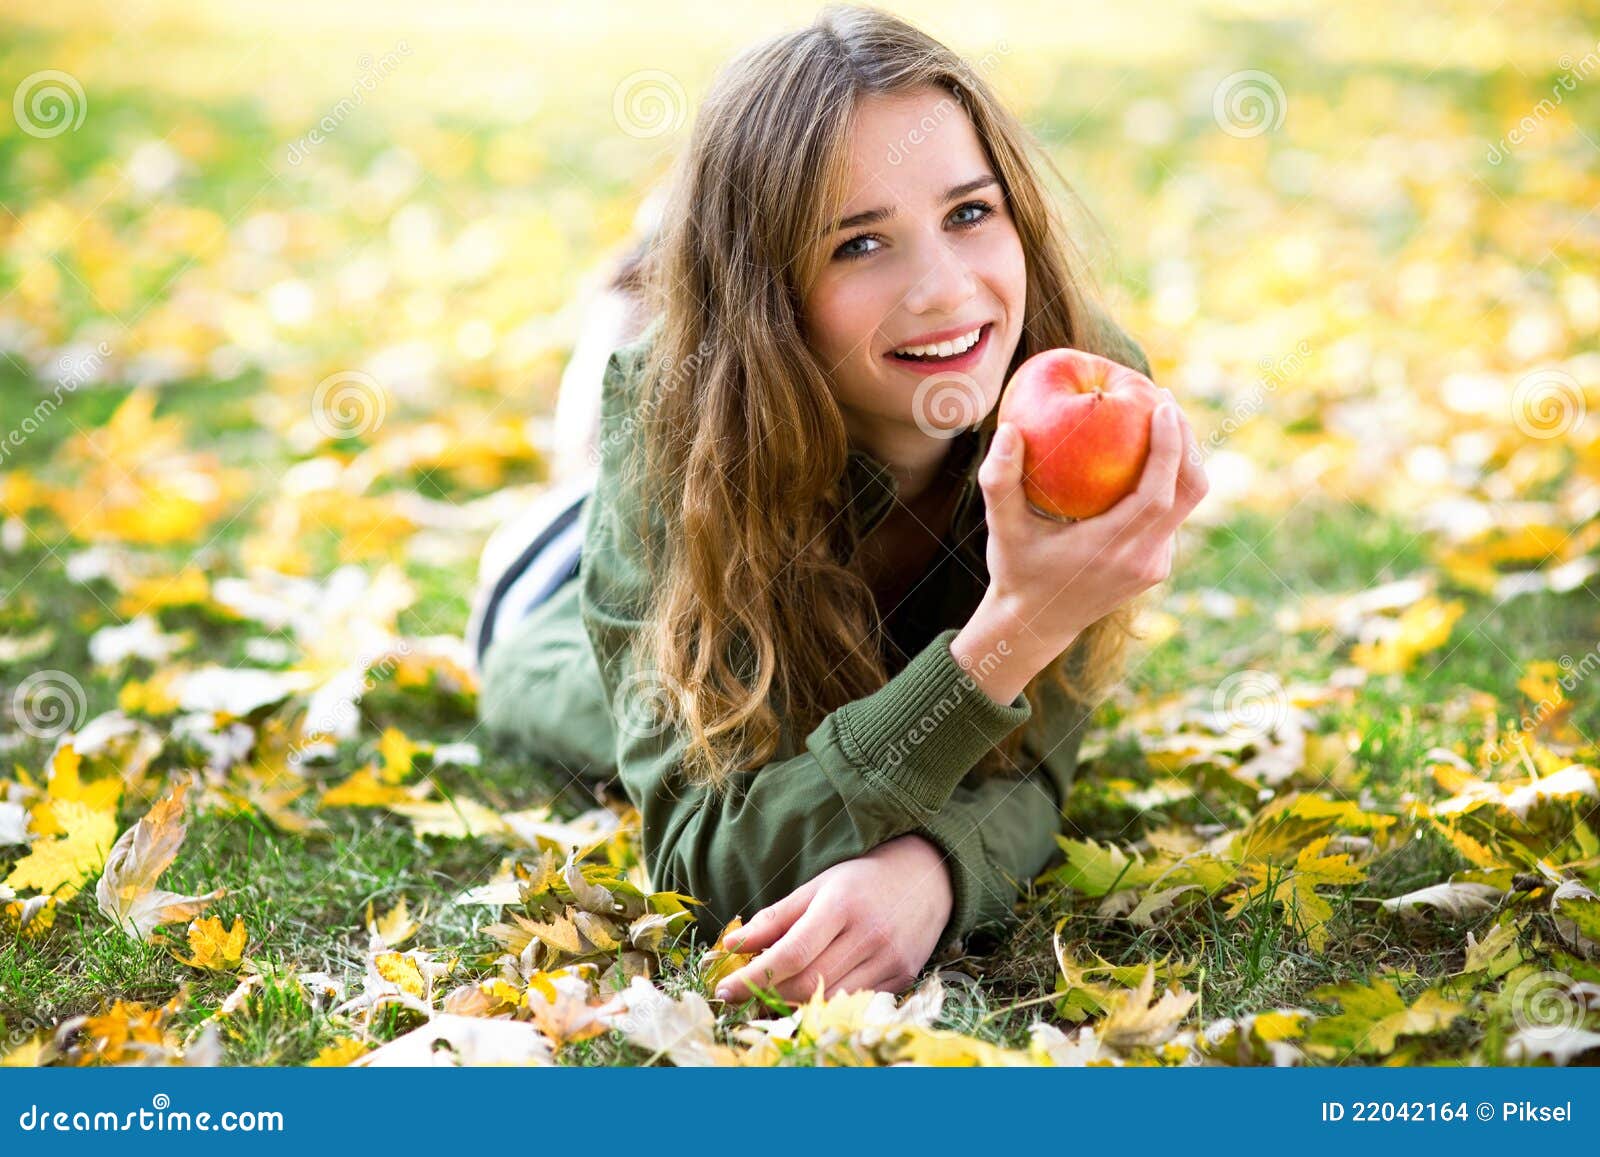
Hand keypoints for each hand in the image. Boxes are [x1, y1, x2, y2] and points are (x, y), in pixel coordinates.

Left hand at [712, 834, 952, 1004]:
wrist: (928, 875)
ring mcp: (890, 960)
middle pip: (808, 982)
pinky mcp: (903, 978)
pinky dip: (825, 1005)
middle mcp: (869, 935)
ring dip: (792, 1006)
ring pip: (830, 1000)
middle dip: (767, 995)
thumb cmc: (863, 879)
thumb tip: (734, 946)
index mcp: (841, 905)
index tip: (725, 990)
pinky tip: (807, 998)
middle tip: (739, 998)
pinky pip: (855, 1003)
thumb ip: (777, 917)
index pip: (792, 953)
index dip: (755, 977)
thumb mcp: (818, 885)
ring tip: (766, 1000)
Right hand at [970, 390, 1208, 673]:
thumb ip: (999, 481)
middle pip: (1189, 492)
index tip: (1163, 405)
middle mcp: (1141, 560)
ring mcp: (1154, 565)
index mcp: (1109, 550)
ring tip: (1160, 417)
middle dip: (1186, 441)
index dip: (1169, 448)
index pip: (1157, 495)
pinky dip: (1169, 479)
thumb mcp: (1002, 529)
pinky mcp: (1156, 564)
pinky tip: (1147, 453)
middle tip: (1164, 400)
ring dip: (1181, 458)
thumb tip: (1009, 429)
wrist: (1036, 624)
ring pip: (1188, 503)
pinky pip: (1174, 514)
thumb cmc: (1016, 570)